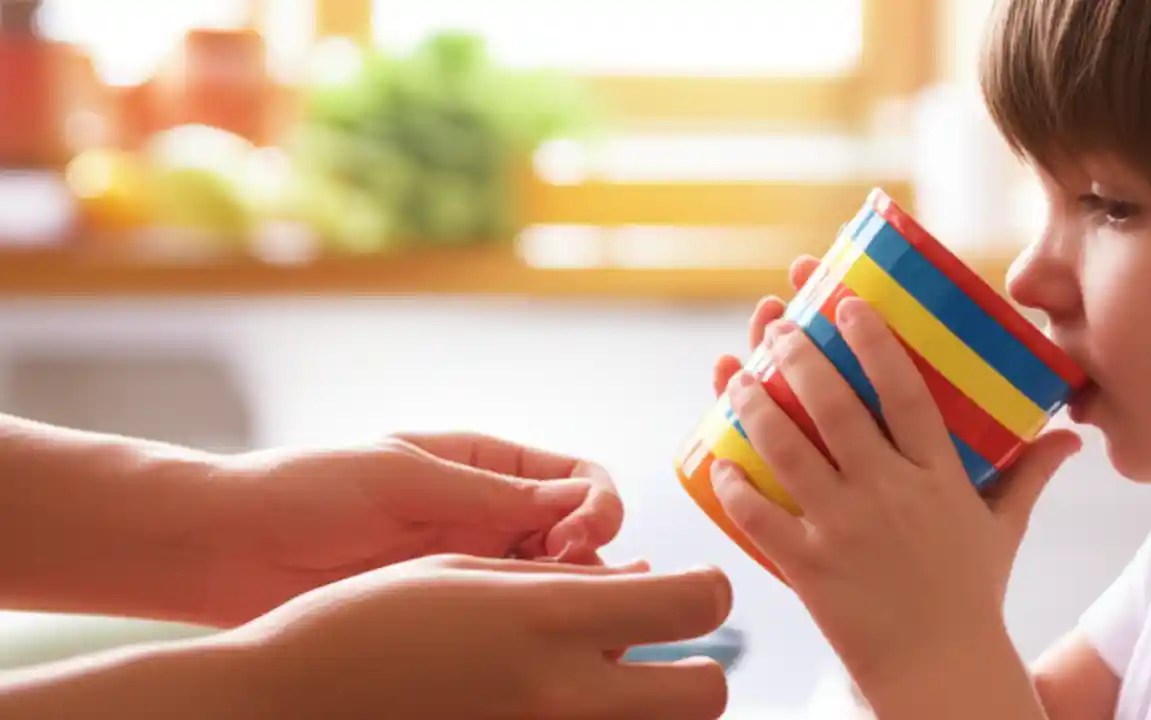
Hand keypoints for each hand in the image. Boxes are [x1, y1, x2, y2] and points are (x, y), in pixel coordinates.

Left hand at [204, 433, 622, 624]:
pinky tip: (519, 643)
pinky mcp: (444, 613)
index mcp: (482, 465)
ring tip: (548, 617)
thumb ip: (489, 492)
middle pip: (578, 536)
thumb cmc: (304, 490)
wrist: (227, 547)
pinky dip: (527, 628)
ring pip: (551, 585)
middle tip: (562, 577)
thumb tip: (579, 498)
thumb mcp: (402, 476)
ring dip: (566, 596)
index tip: (578, 536)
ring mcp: (468, 568)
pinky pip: (505, 621)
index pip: (576, 478)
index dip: (595, 505)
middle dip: (590, 555)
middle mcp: (486, 515)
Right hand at [234, 555, 731, 719]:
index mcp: (547, 618)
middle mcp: (561, 693)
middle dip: (701, 672)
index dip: (707, 587)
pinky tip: (545, 707)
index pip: (696, 602)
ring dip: (647, 707)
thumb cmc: (361, 622)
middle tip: (667, 656)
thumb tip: (636, 579)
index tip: (690, 587)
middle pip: (706, 697)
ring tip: (600, 682)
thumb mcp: (462, 574)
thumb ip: (557, 580)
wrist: (282, 707)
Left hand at [708, 259, 1080, 682]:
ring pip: (789, 452)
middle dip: (800, 357)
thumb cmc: (971, 595)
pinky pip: (760, 519)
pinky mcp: (810, 569)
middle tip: (777, 325)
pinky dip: (736, 488)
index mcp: (938, 477)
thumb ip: (1029, 476)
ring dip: (756, 407)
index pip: (905, 393)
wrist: (942, 672)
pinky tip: (719, 461)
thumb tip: (1069, 437)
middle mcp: (890, 494)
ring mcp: (845, 531)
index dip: (873, 342)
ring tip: (735, 376)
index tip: (846, 303)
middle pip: (836, 408)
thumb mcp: (1004, 530)